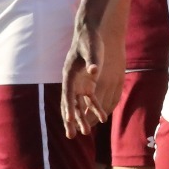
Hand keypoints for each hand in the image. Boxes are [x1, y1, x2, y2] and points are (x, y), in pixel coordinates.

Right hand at [61, 20, 120, 138]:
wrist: (89, 32)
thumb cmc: (89, 40)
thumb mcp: (92, 49)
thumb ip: (92, 61)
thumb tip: (93, 72)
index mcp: (69, 74)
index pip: (67, 94)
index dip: (68, 107)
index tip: (69, 119)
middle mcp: (71, 81)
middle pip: (69, 104)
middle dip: (70, 120)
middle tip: (71, 136)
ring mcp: (79, 84)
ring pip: (79, 105)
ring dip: (82, 118)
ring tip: (86, 133)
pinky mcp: (87, 84)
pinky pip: (90, 100)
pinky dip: (95, 109)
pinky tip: (102, 119)